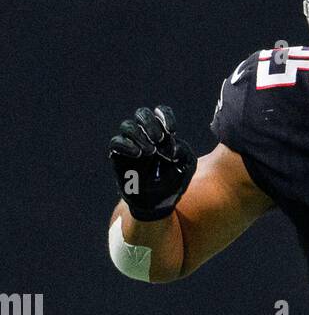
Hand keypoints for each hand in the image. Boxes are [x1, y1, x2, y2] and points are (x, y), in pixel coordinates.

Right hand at [109, 106, 195, 220]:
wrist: (158, 202)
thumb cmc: (173, 181)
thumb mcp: (186, 166)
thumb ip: (183, 151)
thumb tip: (171, 144)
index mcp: (162, 133)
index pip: (160, 113)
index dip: (165, 116)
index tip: (172, 130)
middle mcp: (144, 135)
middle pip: (141, 114)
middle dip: (150, 123)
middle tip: (159, 139)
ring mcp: (130, 144)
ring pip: (128, 126)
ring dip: (139, 136)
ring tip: (151, 151)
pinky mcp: (118, 156)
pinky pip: (116, 142)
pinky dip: (126, 145)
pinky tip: (138, 154)